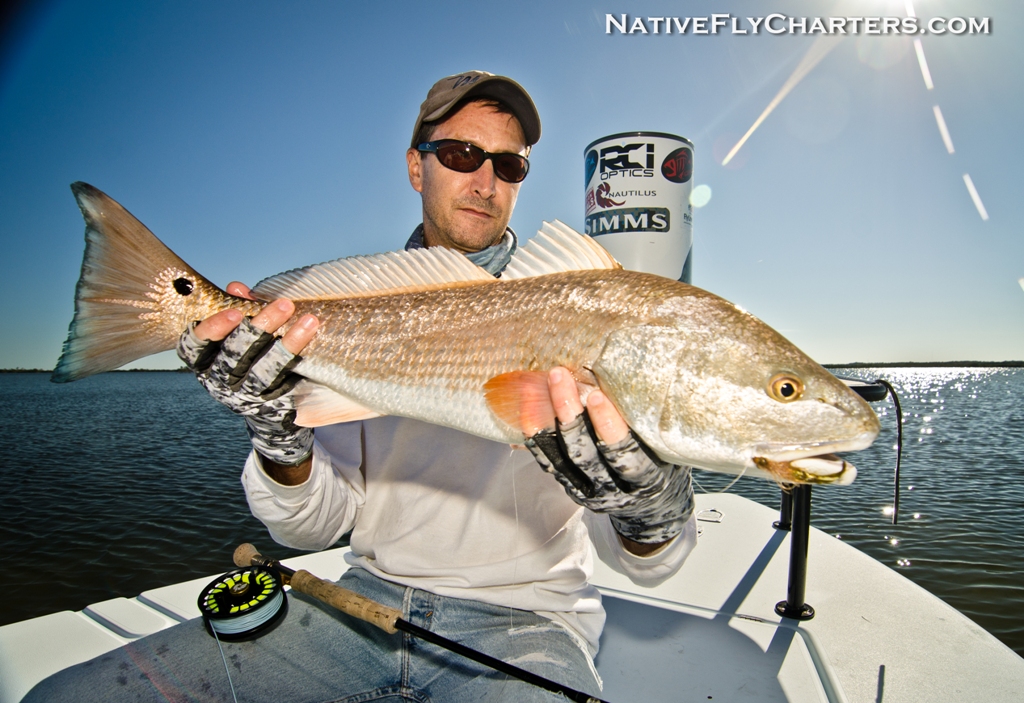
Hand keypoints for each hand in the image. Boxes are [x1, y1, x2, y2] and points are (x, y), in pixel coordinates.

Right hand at [176, 283, 319, 466]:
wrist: (266, 407)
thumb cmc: (248, 355)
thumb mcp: (239, 332)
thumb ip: (237, 309)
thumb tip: (237, 288)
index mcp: (203, 361)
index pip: (194, 346)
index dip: (212, 329)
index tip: (236, 313)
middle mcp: (218, 380)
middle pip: (235, 353)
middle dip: (260, 327)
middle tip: (285, 304)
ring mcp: (243, 396)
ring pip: (263, 369)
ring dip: (288, 342)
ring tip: (310, 320)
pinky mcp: (269, 403)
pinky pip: (283, 380)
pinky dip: (297, 359)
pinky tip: (310, 340)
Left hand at [525, 368, 693, 548]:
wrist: (651, 506)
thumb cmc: (663, 465)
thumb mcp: (668, 448)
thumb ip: (648, 423)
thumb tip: (627, 378)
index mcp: (645, 480)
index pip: (624, 455)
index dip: (609, 427)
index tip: (598, 397)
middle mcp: (613, 490)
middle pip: (584, 453)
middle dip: (569, 412)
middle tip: (559, 376)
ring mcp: (587, 491)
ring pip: (560, 458)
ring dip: (544, 419)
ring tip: (532, 386)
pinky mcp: (569, 487)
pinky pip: (547, 461)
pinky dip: (535, 434)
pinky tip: (525, 409)